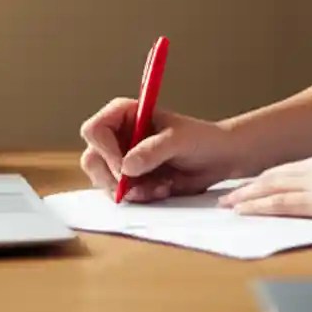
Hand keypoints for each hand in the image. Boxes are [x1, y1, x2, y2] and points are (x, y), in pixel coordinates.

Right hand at [78, 98, 243, 202]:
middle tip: (137, 187)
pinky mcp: (130, 179)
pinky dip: (139, 197)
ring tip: (160, 186)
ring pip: (103, 180)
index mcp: (123, 114)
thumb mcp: (179, 140)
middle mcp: (117, 135)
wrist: (219, 159)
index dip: (105, 151)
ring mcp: (121, 158)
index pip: (94, 130)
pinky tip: (162, 189)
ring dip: (130, 190)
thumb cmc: (202, 139)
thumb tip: (127, 166)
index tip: (124, 168)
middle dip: (113, 178)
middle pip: (92, 159)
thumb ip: (152, 150)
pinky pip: (120, 194)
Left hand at [218, 146, 311, 224]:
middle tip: (227, 194)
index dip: (269, 178)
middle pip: (275, 174)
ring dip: (246, 196)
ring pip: (271, 186)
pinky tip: (243, 210)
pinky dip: (258, 206)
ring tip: (226, 204)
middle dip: (249, 185)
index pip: (292, 168)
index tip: (251, 184)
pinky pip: (281, 203)